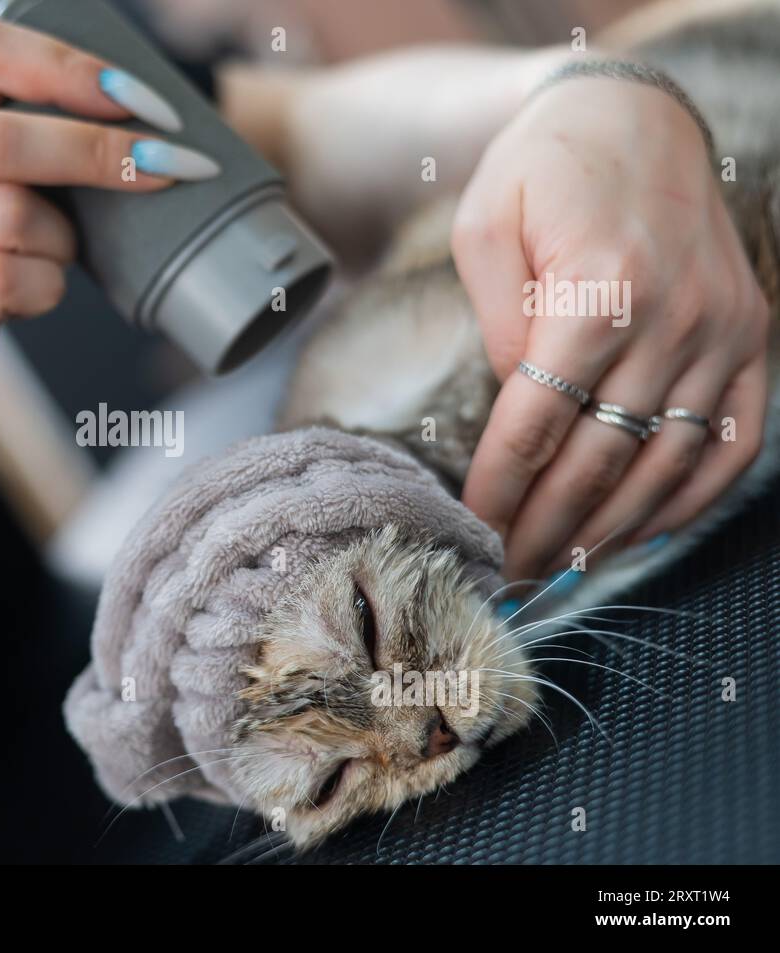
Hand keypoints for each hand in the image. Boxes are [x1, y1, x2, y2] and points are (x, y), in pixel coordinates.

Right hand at [0, 18, 215, 458]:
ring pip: (8, 214)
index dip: (65, 65)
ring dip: (63, 236)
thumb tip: (148, 123)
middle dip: (98, 150)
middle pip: (0, 140)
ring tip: (59, 253)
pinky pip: (9, 282)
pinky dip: (47, 286)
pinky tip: (41, 291)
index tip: (133, 97)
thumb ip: (26, 138)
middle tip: (168, 167)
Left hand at [453, 76, 768, 582]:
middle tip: (505, 571)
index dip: (499, 491)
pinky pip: (733, 441)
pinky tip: (642, 530)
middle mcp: (674, 321)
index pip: (536, 426)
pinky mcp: (752, 335)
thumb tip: (514, 409)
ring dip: (611, 528)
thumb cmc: (544, 168)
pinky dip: (691, 497)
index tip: (470, 530)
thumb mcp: (489, 228)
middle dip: (545, 527)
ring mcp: (724, 332)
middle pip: (600, 459)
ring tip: (559, 564)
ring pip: (667, 464)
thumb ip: (498, 326)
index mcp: (599, 294)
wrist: (633, 112)